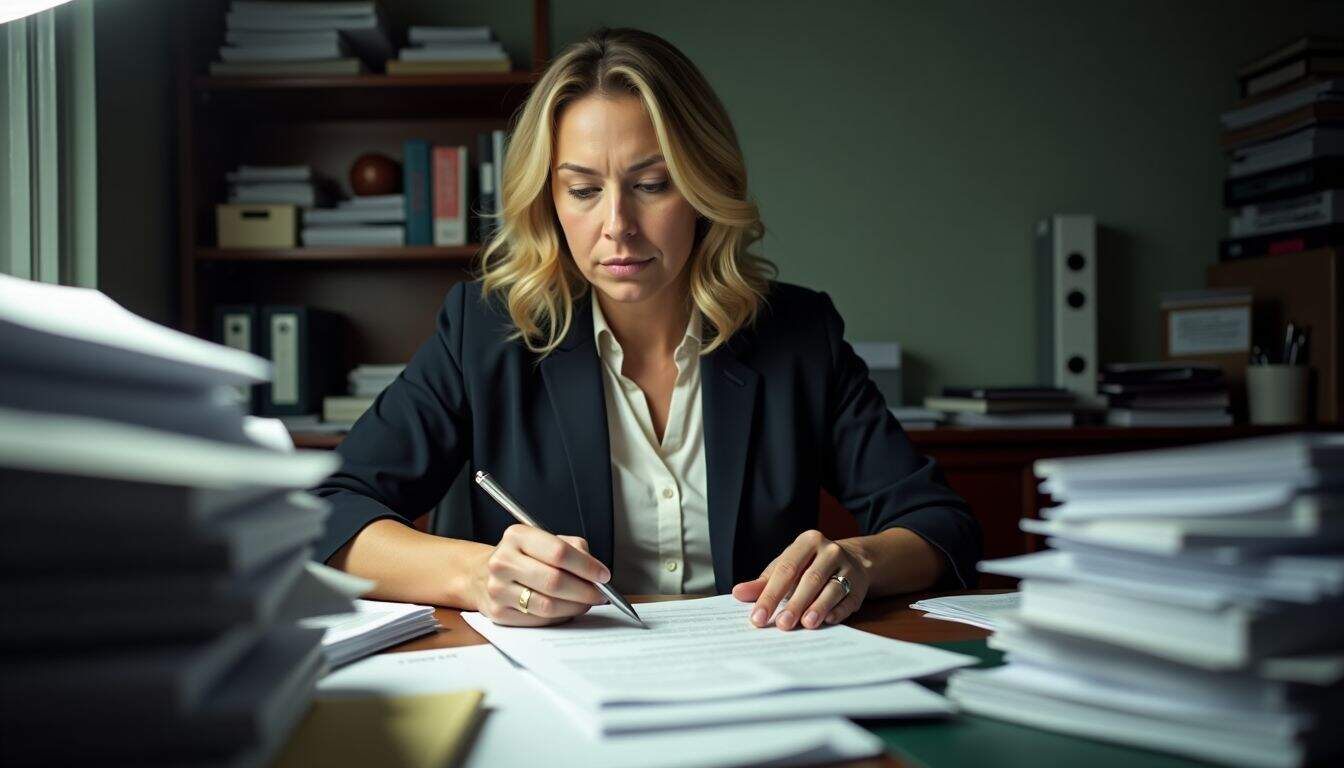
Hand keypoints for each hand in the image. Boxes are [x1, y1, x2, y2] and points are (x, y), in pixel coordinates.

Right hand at [474, 524, 610, 625]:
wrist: (482, 574)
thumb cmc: (523, 556)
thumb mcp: (544, 540)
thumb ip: (573, 549)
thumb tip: (596, 573)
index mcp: (516, 536)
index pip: (559, 552)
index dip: (587, 566)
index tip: (603, 575)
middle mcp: (503, 562)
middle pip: (555, 581)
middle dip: (585, 590)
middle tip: (600, 594)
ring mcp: (498, 589)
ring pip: (548, 605)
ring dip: (575, 606)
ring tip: (586, 602)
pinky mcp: (498, 613)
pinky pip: (540, 620)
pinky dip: (560, 617)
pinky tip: (567, 609)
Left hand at [731, 529, 870, 629]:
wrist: (849, 561)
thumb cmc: (808, 566)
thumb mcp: (786, 567)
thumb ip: (763, 582)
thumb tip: (738, 593)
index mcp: (807, 542)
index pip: (786, 569)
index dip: (771, 594)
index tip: (758, 616)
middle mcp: (830, 551)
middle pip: (810, 579)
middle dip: (795, 603)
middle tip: (782, 624)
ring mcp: (848, 568)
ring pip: (832, 588)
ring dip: (818, 607)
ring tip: (806, 624)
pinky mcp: (859, 586)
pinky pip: (848, 599)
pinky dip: (838, 611)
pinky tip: (827, 621)